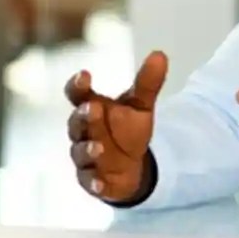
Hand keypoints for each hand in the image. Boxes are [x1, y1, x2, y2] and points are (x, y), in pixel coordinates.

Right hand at [64, 50, 167, 202]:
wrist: (131, 165)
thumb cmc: (127, 128)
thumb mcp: (141, 105)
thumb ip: (147, 82)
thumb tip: (160, 54)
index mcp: (91, 106)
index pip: (77, 93)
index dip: (78, 85)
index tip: (85, 75)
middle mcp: (82, 131)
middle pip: (77, 122)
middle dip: (84, 116)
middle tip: (93, 108)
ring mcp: (84, 156)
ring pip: (81, 152)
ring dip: (88, 149)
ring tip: (99, 147)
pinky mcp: (90, 179)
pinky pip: (89, 181)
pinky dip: (94, 182)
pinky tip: (101, 183)